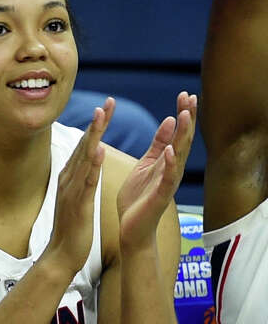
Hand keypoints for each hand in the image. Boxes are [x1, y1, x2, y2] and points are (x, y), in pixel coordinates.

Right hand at [44, 98, 110, 272]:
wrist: (61, 255)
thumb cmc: (72, 229)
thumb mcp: (75, 199)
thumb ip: (80, 180)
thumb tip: (86, 166)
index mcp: (70, 178)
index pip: (84, 146)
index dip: (96, 126)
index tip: (107, 107)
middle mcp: (68, 179)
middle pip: (84, 146)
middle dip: (97, 123)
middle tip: (108, 102)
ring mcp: (72, 191)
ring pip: (84, 158)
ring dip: (94, 136)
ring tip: (103, 117)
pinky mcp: (78, 204)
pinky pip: (86, 181)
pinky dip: (92, 165)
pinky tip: (99, 151)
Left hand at [116, 91, 196, 249]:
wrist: (131, 229)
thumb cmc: (138, 198)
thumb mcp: (147, 165)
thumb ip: (158, 145)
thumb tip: (170, 120)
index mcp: (165, 161)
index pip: (178, 133)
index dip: (183, 114)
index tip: (185, 93)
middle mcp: (171, 170)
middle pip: (182, 140)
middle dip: (187, 119)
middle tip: (191, 97)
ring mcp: (167, 183)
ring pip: (178, 156)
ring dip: (182, 136)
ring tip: (184, 115)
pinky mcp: (159, 197)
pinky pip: (167, 179)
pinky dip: (169, 164)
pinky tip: (171, 151)